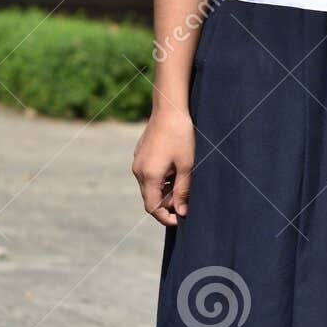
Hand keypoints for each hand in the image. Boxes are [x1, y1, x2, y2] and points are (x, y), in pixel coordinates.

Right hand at [132, 108, 195, 224]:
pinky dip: (162, 177)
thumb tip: (182, 212)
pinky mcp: (141, 153)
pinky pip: (149, 173)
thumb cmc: (182, 135)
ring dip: (166, 189)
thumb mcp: (187, 165)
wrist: (170, 107)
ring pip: (150, 185)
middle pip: (151, 197)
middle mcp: (138, 170)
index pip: (152, 207)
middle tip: (188, 197)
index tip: (180, 220)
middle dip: (168, 202)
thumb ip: (183, 191)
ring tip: (184, 179)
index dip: (166, 217)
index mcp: (148, 175)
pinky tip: (176, 167)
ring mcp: (138, 161)